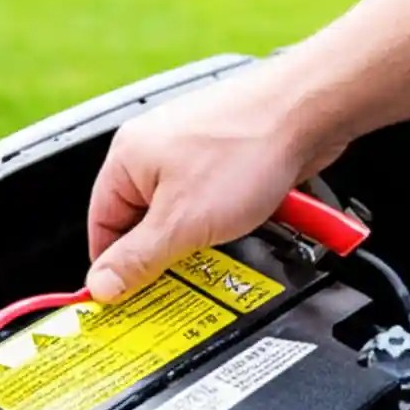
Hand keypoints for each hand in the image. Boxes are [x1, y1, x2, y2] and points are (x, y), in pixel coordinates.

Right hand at [84, 59, 348, 301]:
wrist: (308, 112)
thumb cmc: (245, 147)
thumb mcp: (181, 223)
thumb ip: (138, 258)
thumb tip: (102, 285)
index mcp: (128, 158)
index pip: (102, 225)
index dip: (112, 265)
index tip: (124, 297)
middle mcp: (155, 150)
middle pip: (143, 223)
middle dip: (162, 256)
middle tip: (176, 285)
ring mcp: (193, 152)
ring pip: (182, 215)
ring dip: (199, 241)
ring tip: (217, 256)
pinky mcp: (226, 157)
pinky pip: (214, 203)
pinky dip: (226, 224)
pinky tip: (243, 233)